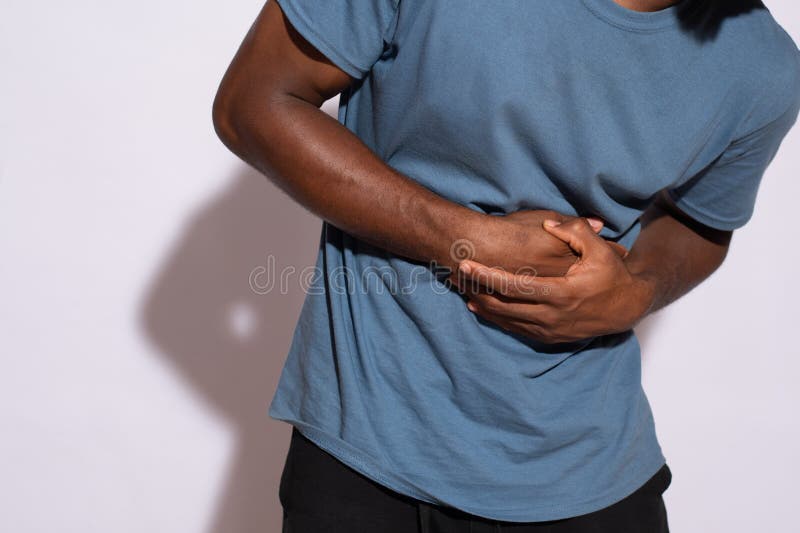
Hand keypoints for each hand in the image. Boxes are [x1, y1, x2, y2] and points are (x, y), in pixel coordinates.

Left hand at [455, 217, 653, 343]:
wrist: (628, 308)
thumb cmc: (612, 275)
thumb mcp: (600, 250)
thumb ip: (574, 232)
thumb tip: (549, 223)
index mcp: (560, 293)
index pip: (513, 285)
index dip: (486, 275)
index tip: (466, 263)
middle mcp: (551, 316)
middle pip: (502, 305)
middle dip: (476, 289)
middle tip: (456, 274)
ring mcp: (549, 330)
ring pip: (506, 320)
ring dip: (483, 306)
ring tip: (462, 289)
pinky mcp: (549, 338)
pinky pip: (516, 329)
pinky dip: (496, 319)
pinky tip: (481, 308)